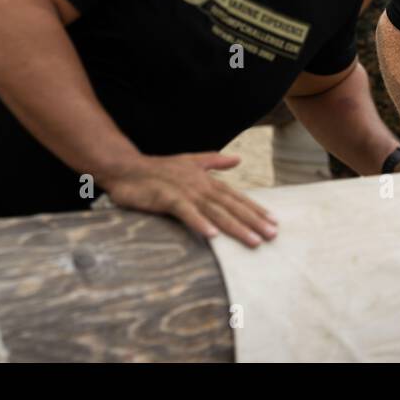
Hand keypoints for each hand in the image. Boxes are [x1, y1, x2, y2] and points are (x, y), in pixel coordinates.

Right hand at [99, 152, 277, 247]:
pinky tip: (212, 236)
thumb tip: (237, 159)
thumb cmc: (159, 168)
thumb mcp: (191, 161)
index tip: (273, 222)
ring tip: (253, 240)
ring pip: (215, 211)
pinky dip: (199, 223)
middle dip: (253, 221)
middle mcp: (200, 185)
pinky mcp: (167, 198)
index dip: (255, 209)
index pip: (236, 197)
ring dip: (235, 226)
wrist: (126, 168)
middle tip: (272, 236)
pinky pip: (186, 212)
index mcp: (206, 180)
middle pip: (231, 206)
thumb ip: (215, 161)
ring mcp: (185, 191)